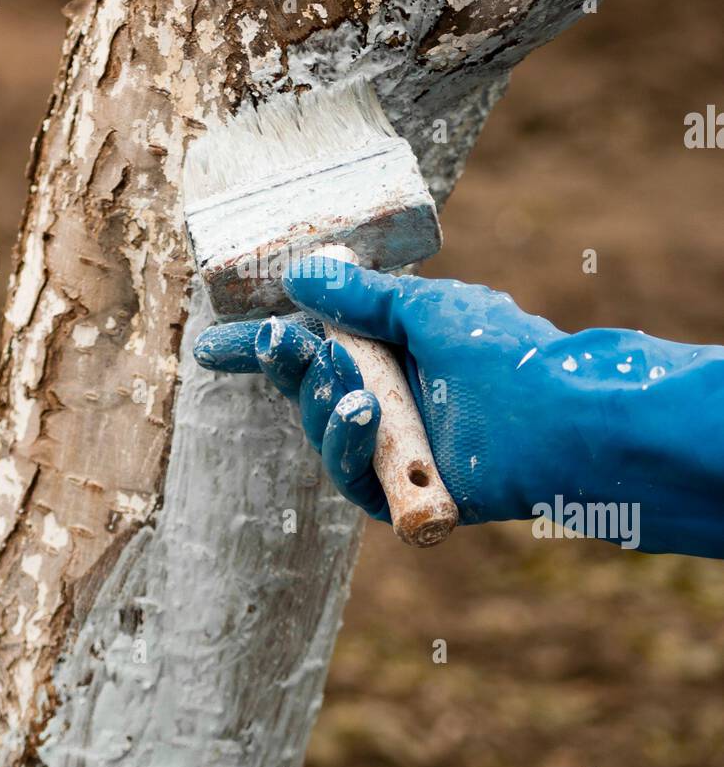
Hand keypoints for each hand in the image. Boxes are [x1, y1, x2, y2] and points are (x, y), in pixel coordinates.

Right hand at [193, 257, 566, 525]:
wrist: (555, 417)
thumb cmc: (501, 354)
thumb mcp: (425, 309)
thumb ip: (360, 297)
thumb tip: (299, 274)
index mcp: (388, 351)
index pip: (309, 350)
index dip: (260, 350)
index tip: (212, 348)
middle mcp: (383, 398)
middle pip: (304, 389)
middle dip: (287, 365)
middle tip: (279, 344)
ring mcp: (389, 447)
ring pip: (320, 429)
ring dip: (323, 402)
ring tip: (352, 385)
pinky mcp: (398, 491)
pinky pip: (349, 474)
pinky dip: (348, 443)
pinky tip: (365, 414)